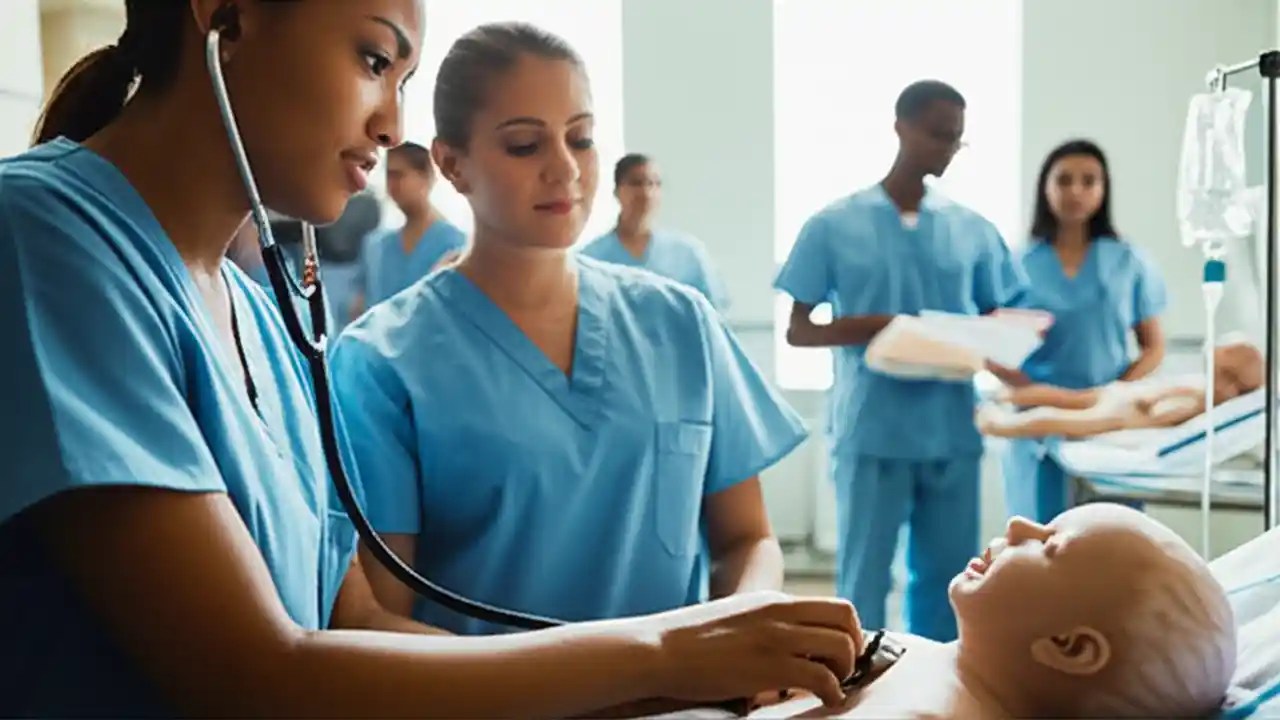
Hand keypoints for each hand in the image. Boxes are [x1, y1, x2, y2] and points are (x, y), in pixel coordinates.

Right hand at [646, 591, 862, 708]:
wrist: (660, 649)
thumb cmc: (689, 641)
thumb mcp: (736, 618)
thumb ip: (764, 624)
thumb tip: (786, 648)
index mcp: (773, 601)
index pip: (832, 606)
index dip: (846, 630)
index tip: (841, 653)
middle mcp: (780, 613)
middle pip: (845, 618)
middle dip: (854, 645)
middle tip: (844, 669)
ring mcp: (776, 638)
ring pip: (841, 646)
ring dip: (845, 671)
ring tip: (832, 687)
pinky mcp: (770, 666)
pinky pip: (823, 678)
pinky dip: (833, 692)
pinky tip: (825, 701)